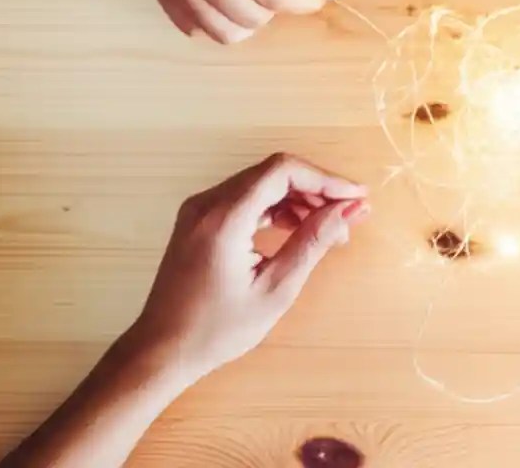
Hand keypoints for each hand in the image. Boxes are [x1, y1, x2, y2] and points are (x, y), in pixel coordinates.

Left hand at [124, 153, 369, 378]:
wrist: (163, 348)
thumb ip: (313, 242)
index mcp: (225, 219)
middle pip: (273, 173)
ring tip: (329, 230)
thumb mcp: (276, 289)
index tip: (356, 198)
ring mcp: (200, 209)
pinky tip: (298, 230)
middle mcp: (208, 203)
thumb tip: (349, 211)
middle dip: (316, 190)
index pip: (283, 171)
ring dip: (298, 199)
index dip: (326, 180)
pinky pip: (245, 198)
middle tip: (349, 218)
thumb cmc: (218, 329)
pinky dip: (276, 208)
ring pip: (261, 184)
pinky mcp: (200, 219)